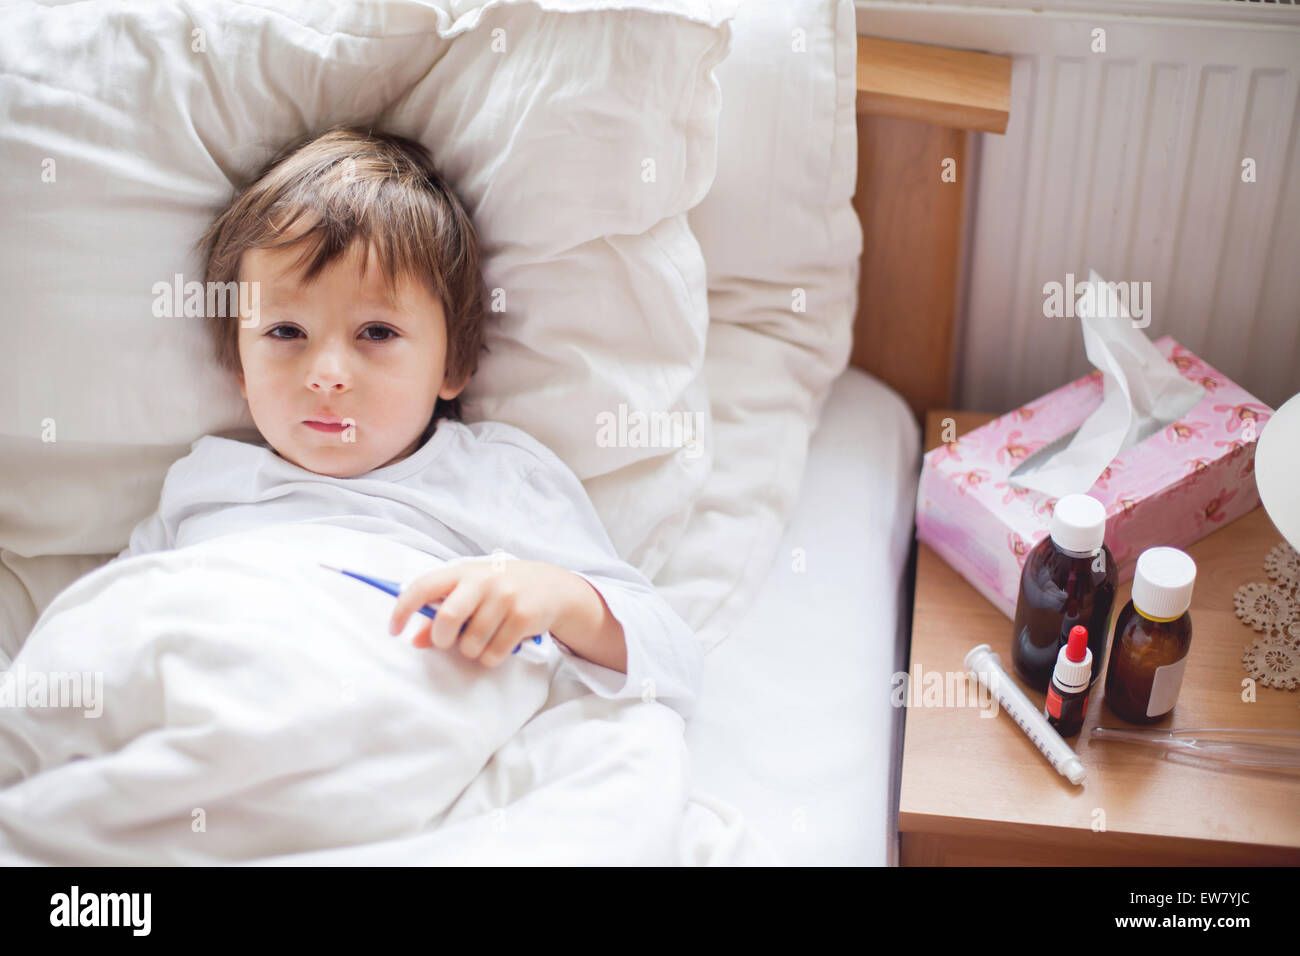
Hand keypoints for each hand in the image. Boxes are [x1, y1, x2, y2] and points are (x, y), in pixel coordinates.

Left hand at [388, 558, 576, 667]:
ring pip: (471, 644)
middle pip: (448, 618)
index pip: (423, 587)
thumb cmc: (499, 589)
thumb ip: (440, 614)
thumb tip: (416, 640)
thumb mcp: (469, 593)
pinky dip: (491, 657)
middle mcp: (483, 581)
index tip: (393, 630)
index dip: (403, 609)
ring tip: (482, 639)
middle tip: (447, 641)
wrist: (550, 586)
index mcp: (462, 571)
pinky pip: (494, 654)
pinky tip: (499, 644)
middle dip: (442, 639)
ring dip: (471, 651)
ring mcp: (505, 598)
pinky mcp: (523, 617)